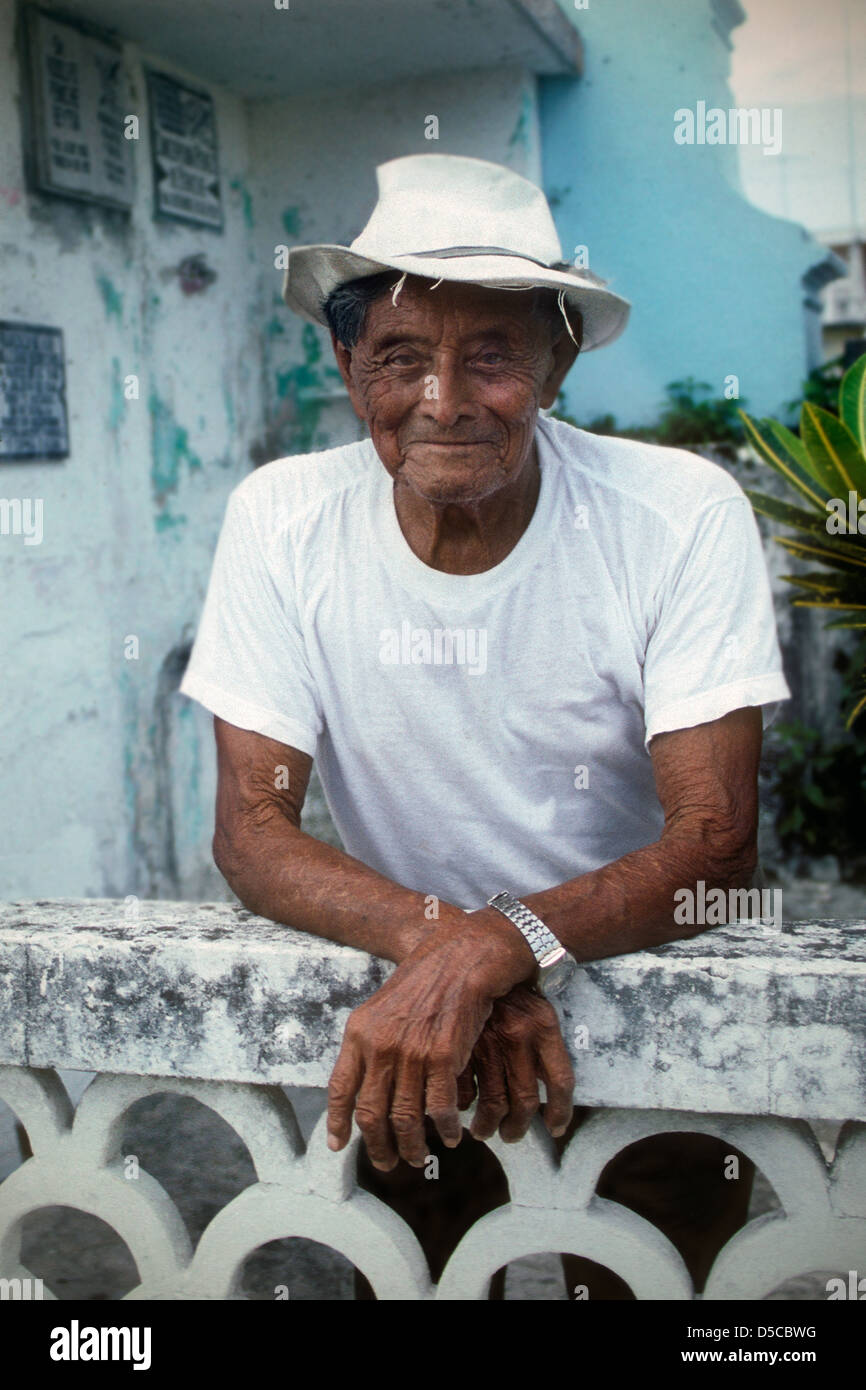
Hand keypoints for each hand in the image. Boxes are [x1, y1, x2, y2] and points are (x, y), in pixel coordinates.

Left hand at [327, 912, 534, 1170]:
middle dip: (378, 1146)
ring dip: (413, 1145)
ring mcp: (411, 1051)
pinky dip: (447, 1128)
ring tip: (419, 1157)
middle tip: (388, 1163)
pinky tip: (453, 1135)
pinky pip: (440, 1108)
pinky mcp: (444, 1055)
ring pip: (405, 1118)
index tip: (339, 1145)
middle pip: (371, 1113)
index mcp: (360, 1032)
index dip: (338, 1122)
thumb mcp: (386, 1006)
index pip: (340, 1087)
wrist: (464, 953)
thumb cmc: (430, 978)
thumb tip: (365, 1079)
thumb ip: (373, 1041)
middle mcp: (380, 1044)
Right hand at [457, 983, 574, 1142]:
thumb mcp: (533, 1006)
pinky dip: (463, 1104)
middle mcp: (518, 1033)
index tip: (555, 1128)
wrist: (464, 952)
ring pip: (493, 1104)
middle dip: (518, 1127)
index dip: (560, 1112)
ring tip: (485, 1130)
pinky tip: (462, 1105)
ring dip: (489, 1125)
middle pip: (525, 1100)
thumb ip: (541, 1047)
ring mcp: (486, 1040)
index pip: (561, 1081)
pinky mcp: (457, 1044)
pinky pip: (463, 1091)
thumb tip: (548, 1096)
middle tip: (511, 1135)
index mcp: (543, 1023)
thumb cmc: (504, 987)